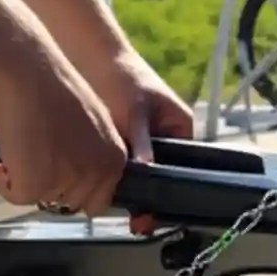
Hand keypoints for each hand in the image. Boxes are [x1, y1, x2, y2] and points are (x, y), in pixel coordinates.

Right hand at [0, 47, 127, 216]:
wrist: (31, 73)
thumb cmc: (54, 89)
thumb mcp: (93, 126)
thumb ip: (93, 155)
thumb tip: (74, 173)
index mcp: (115, 160)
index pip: (99, 200)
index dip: (73, 191)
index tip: (54, 178)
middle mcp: (97, 174)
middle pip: (68, 203)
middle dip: (47, 186)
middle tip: (30, 160)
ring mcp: (67, 181)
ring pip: (41, 200)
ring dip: (25, 180)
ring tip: (17, 150)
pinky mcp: (36, 183)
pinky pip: (16, 197)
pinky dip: (2, 183)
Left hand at [73, 48, 193, 233]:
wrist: (92, 57)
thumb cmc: (121, 78)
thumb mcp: (134, 114)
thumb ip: (142, 144)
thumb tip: (147, 170)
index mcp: (182, 129)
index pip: (184, 169)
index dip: (169, 193)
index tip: (151, 215)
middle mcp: (169, 137)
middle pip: (163, 174)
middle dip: (147, 193)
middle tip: (133, 219)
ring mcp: (149, 139)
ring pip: (143, 172)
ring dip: (131, 184)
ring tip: (116, 203)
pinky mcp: (128, 139)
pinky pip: (127, 164)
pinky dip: (117, 174)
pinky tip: (103, 185)